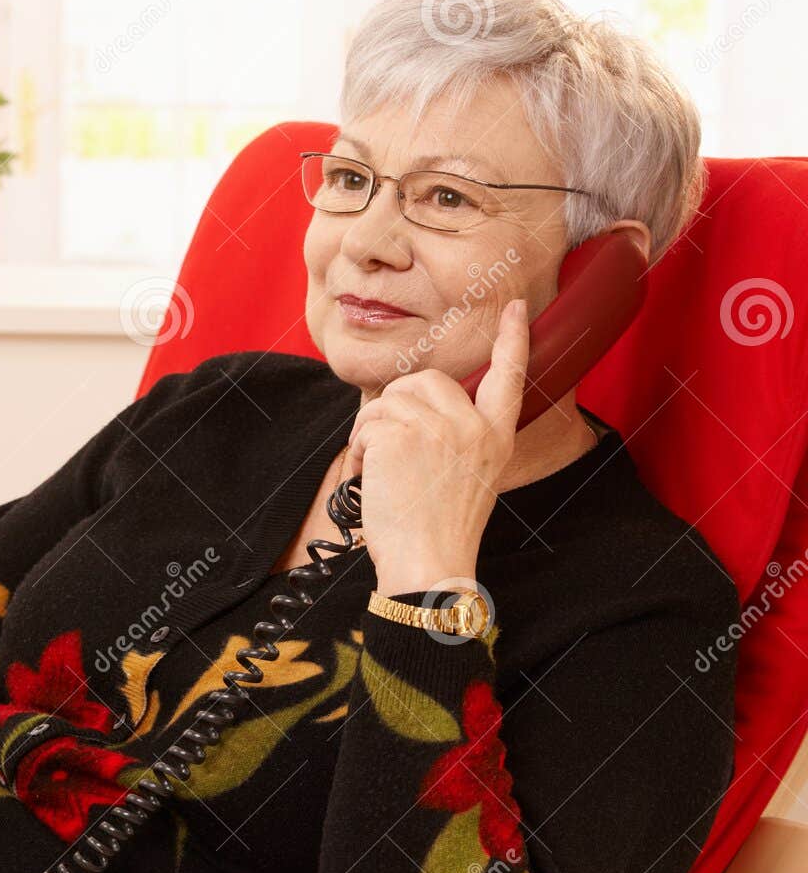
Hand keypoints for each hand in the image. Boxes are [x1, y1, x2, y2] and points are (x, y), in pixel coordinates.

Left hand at [341, 298, 529, 595]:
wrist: (429, 564)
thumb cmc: (438, 531)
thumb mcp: (469, 477)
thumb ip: (457, 436)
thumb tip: (414, 405)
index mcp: (496, 436)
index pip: (510, 376)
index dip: (512, 339)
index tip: (515, 308)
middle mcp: (473, 425)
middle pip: (424, 380)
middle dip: (396, 407)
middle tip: (388, 450)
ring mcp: (439, 426)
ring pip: (388, 398)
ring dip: (370, 431)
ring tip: (377, 470)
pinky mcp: (401, 433)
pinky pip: (365, 422)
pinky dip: (356, 449)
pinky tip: (367, 477)